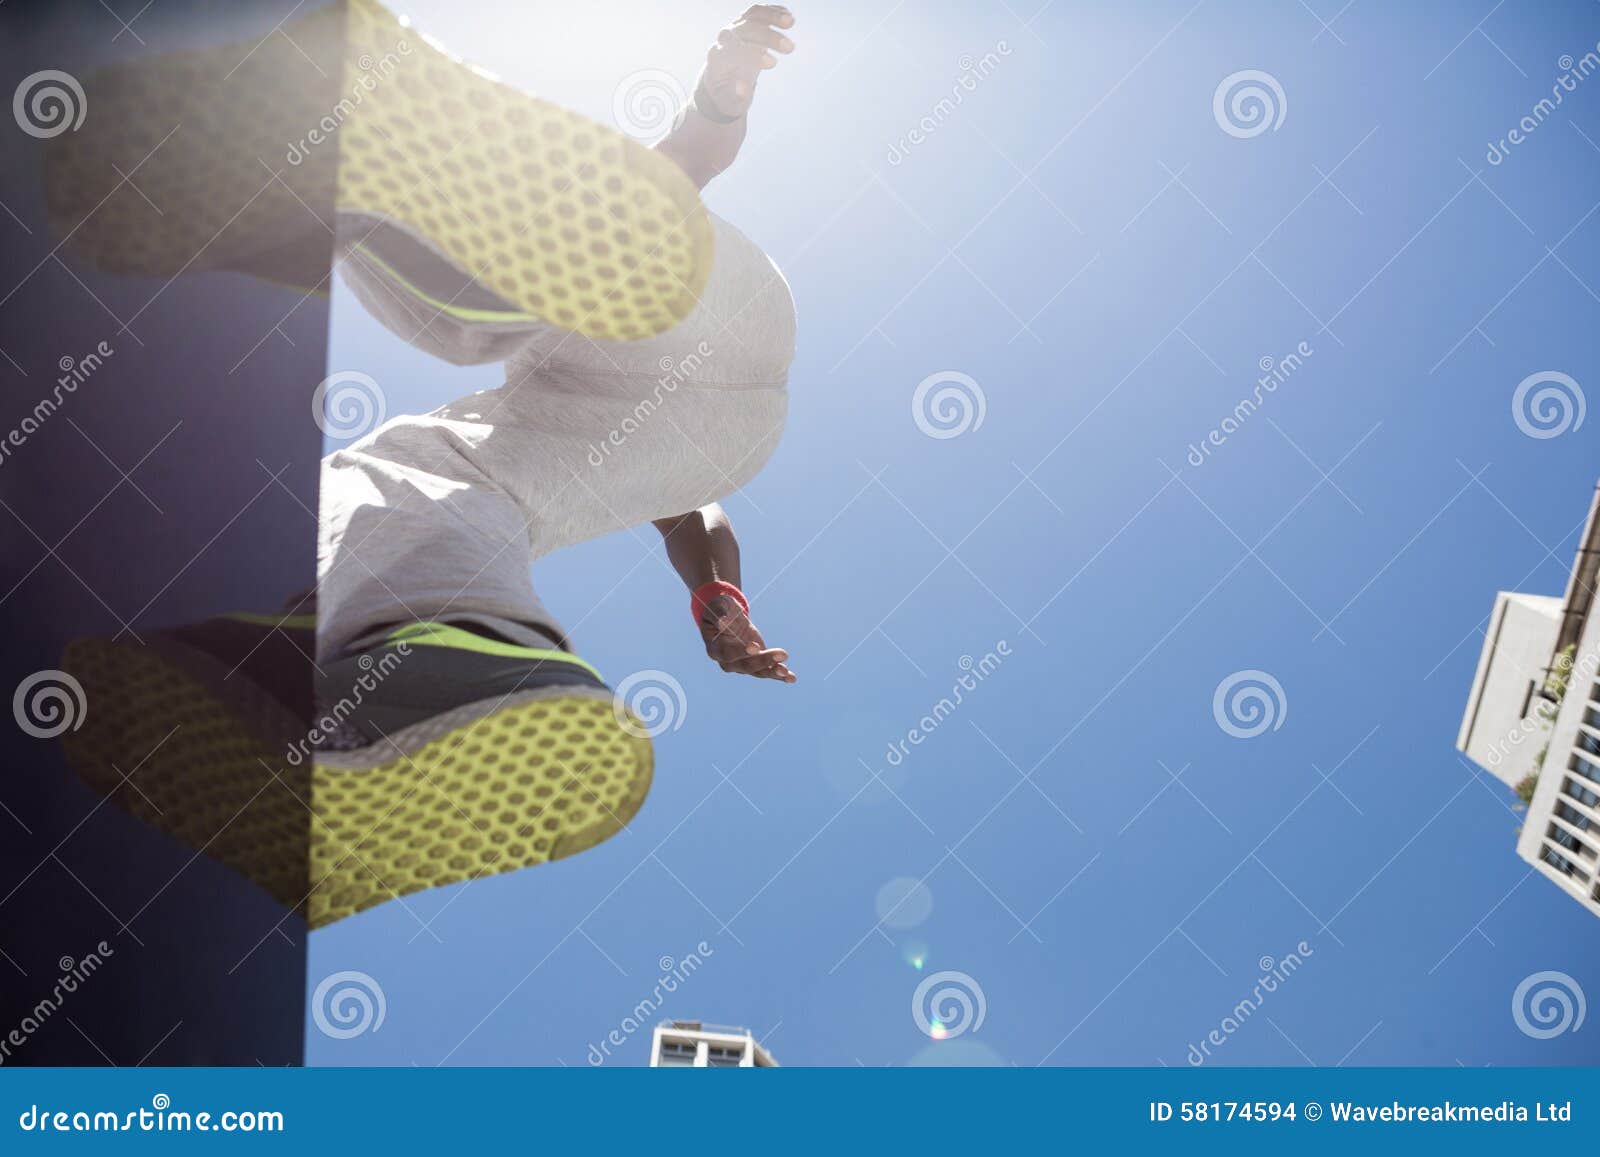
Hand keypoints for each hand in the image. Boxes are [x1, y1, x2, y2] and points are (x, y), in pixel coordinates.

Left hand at [698, 5, 795, 119]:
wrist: (720, 81)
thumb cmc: (727, 94)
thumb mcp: (730, 102)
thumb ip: (736, 96)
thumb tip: (742, 91)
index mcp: (718, 59)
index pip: (734, 50)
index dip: (753, 54)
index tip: (773, 64)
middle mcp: (724, 40)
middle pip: (745, 30)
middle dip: (768, 37)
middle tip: (790, 48)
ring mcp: (735, 29)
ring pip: (751, 15)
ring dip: (771, 16)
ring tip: (791, 21)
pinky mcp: (745, 23)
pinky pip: (757, 12)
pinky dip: (772, 11)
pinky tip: (787, 15)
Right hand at [700, 594, 796, 681]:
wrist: (728, 616)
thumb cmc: (721, 609)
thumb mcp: (720, 606)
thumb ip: (721, 614)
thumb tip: (722, 621)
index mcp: (715, 648)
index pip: (728, 654)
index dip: (741, 652)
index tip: (755, 646)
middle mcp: (727, 661)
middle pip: (746, 666)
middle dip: (764, 661)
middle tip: (783, 654)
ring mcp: (742, 664)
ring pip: (758, 672)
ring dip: (773, 672)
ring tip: (787, 672)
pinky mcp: (756, 663)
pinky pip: (767, 671)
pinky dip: (780, 676)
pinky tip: (791, 678)